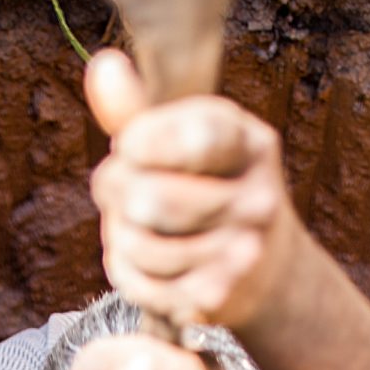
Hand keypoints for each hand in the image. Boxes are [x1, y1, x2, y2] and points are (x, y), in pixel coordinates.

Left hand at [85, 49, 301, 330]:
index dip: (142, 140)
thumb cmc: (211, 192)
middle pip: (150, 198)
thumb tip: (103, 70)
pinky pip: (142, 285)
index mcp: (251, 145)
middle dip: (114, 191)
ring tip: (127, 227)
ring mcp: (242, 255)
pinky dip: (126, 273)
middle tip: (113, 189)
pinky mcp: (218, 299)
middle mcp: (258, 200)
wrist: (266, 272)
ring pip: (140, 245)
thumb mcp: (190, 144)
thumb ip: (142, 112)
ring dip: (117, 235)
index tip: (130, 145)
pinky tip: (137, 263)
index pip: (193, 137)